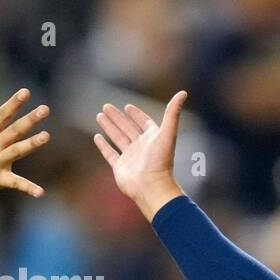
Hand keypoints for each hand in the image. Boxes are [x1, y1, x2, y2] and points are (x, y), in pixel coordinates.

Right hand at [0, 86, 49, 206]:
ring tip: (46, 136)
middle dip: (30, 120)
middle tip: (45, 109)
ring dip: (32, 144)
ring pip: (17, 151)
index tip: (26, 92)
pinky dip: (28, 188)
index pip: (2, 114)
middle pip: (14, 130)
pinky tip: (41, 192)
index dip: (14, 103)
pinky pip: (15, 184)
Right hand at [93, 91, 187, 220]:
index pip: (143, 122)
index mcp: (152, 138)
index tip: (127, 106)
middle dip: (117, 117)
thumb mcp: (168, 132)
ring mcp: (129, 157)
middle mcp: (141, 147)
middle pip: (127, 128)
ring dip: (108, 127)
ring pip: (117, 138)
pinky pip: (110, 153)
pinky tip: (97, 137)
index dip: (136, 114)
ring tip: (99, 115)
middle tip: (106, 106)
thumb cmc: (161, 161)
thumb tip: (183, 92)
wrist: (151, 186)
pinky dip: (103, 145)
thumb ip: (173, 112)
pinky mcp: (119, 167)